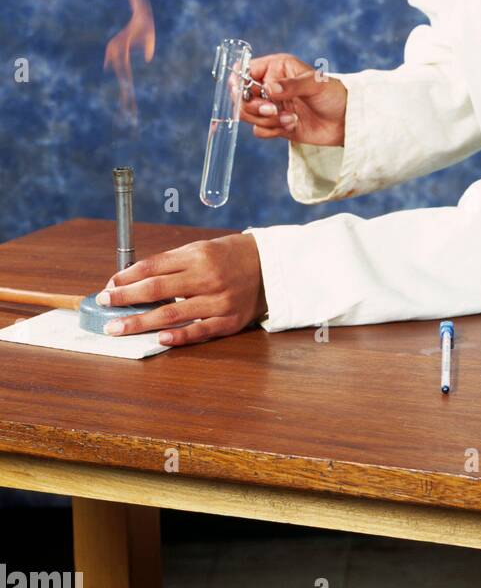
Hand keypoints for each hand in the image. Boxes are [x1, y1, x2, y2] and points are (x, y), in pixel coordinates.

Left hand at [96, 234, 267, 345]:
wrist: (270, 267)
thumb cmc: (229, 256)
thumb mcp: (202, 249)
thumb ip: (171, 264)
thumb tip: (133, 280)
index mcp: (198, 255)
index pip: (153, 267)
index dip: (127, 278)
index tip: (107, 287)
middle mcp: (208, 277)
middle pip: (157, 290)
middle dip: (125, 299)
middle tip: (103, 306)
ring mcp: (219, 301)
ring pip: (172, 314)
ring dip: (140, 323)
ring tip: (117, 328)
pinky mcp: (229, 321)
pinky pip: (198, 331)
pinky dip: (177, 337)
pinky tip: (157, 338)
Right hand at [239, 52, 346, 147]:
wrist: (346, 122)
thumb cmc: (334, 95)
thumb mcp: (315, 85)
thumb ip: (291, 86)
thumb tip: (268, 88)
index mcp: (276, 68)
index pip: (244, 70)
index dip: (239, 81)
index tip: (246, 91)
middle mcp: (269, 85)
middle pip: (241, 95)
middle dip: (254, 106)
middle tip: (273, 110)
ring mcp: (271, 106)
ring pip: (247, 114)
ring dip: (266, 120)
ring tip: (290, 119)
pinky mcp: (275, 124)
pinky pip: (259, 130)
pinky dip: (271, 131)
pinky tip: (292, 126)